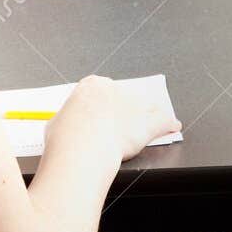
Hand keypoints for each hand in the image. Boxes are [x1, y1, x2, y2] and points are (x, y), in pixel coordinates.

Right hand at [45, 75, 180, 168]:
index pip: (100, 91)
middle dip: (123, 110)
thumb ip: (68, 121)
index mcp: (92, 86)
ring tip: (154, 118)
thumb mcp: (57, 123)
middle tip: (117, 126)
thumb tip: (67, 129)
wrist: (83, 145)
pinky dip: (168, 124)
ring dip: (149, 114)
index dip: (101, 105)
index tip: (99, 115)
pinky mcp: (147, 123)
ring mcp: (133, 106)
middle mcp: (115, 91)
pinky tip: (173, 125)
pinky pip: (162, 122)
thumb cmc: (66, 135)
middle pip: (123, 98)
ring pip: (145, 107)